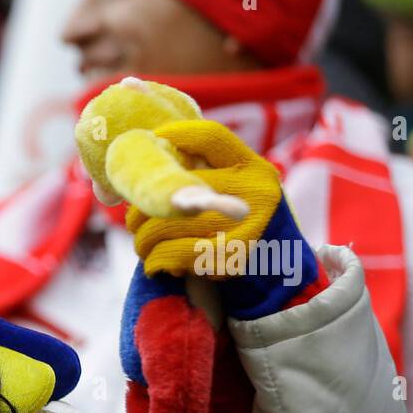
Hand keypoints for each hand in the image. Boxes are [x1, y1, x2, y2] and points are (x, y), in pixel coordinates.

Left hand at [125, 120, 324, 318]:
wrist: (279, 278)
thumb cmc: (241, 231)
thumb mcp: (238, 194)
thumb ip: (207, 177)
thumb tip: (150, 160)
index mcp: (254, 168)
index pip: (211, 137)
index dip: (177, 134)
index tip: (153, 139)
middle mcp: (254, 192)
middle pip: (176, 188)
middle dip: (142, 208)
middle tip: (134, 220)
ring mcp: (246, 226)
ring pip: (167, 224)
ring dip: (143, 238)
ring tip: (142, 243)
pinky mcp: (231, 259)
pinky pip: (174, 253)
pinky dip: (155, 260)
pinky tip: (154, 263)